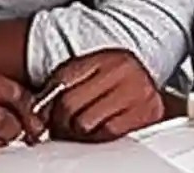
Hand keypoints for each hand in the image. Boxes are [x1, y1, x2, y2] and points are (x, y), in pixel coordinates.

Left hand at [43, 49, 164, 141]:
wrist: (155, 93)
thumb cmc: (121, 88)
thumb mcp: (94, 77)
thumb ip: (66, 87)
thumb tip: (38, 116)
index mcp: (108, 57)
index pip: (63, 80)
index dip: (47, 104)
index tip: (44, 117)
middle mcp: (125, 70)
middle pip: (70, 103)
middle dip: (60, 122)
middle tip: (62, 128)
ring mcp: (138, 90)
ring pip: (85, 122)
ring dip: (78, 133)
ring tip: (82, 130)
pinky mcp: (148, 113)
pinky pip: (108, 132)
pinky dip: (98, 137)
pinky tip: (100, 132)